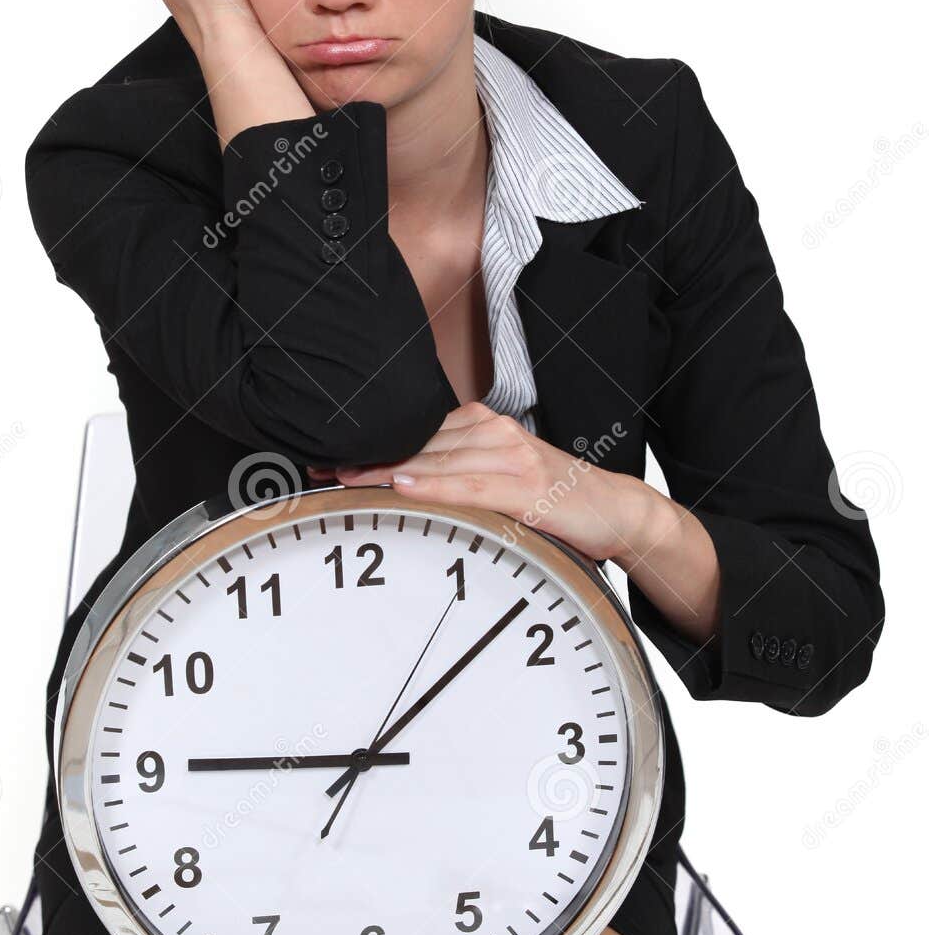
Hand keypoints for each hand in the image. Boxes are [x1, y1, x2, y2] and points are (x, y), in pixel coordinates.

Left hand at [322, 402, 655, 567]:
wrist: (612, 509)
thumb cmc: (552, 498)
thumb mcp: (501, 477)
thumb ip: (459, 472)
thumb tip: (403, 484)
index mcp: (483, 426)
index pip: (415, 436)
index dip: (371, 448)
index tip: (329, 460)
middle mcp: (493, 432)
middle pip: (416, 446)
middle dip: (366, 459)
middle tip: (321, 471)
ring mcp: (510, 455)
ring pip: (434, 462)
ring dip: (385, 472)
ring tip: (344, 481)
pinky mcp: (525, 485)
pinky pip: (468, 484)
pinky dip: (433, 485)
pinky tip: (403, 486)